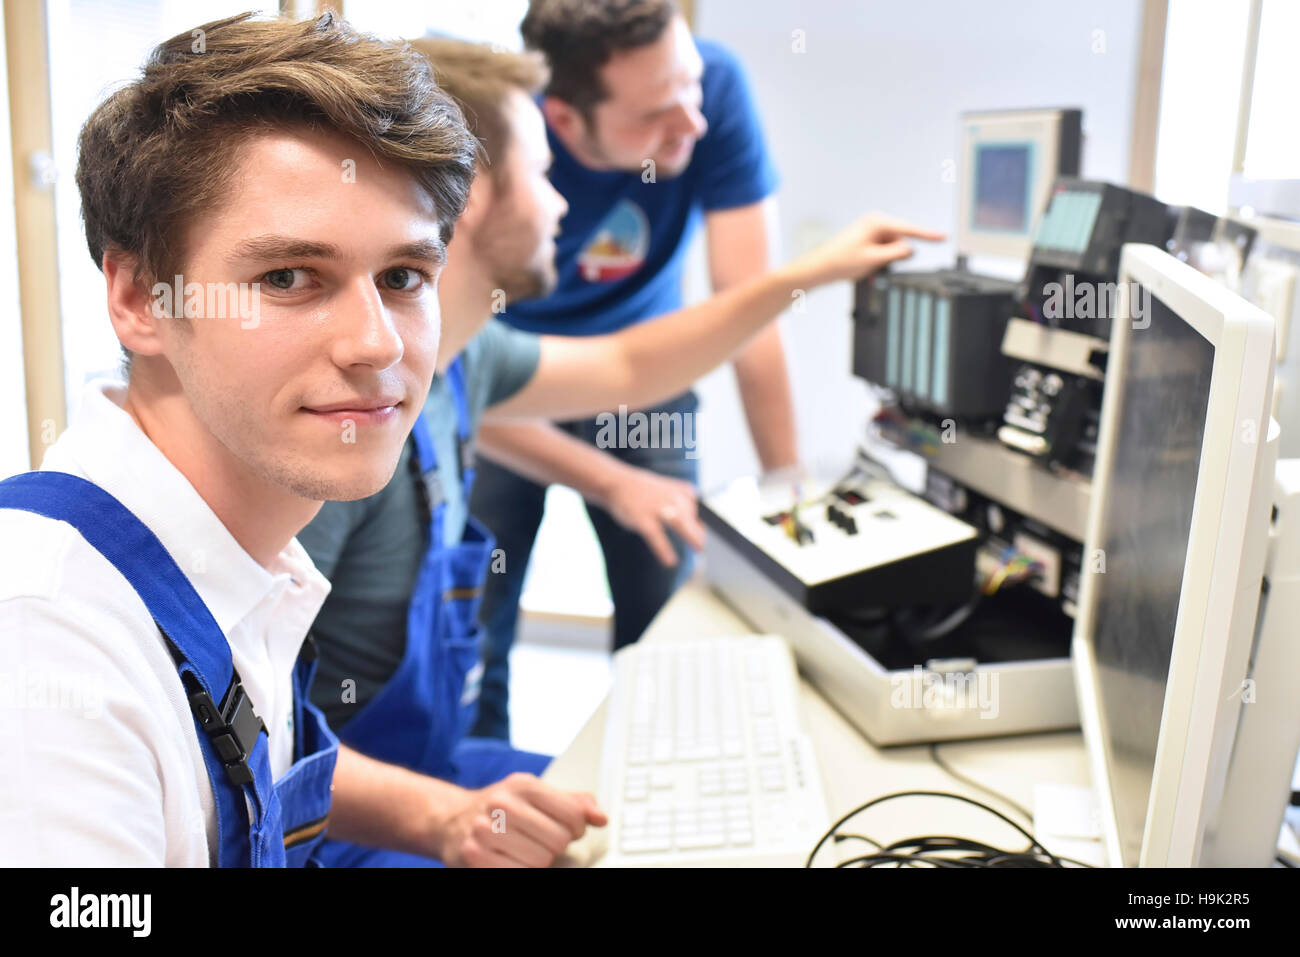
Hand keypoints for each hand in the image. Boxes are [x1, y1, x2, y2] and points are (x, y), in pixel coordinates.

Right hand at [438, 772, 606, 866]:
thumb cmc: (500, 809)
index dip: (576, 828)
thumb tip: (601, 818)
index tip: (566, 829)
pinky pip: (518, 873)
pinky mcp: (473, 856)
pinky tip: (511, 861)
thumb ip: (572, 803)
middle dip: (555, 847)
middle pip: (558, 842)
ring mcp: (485, 831)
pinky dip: (520, 870)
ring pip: (540, 863)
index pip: (574, 814)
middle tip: (540, 842)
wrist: (450, 820)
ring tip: (523, 851)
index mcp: (523, 785)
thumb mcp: (534, 795)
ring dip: (538, 862)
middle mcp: (502, 804)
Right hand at [603, 463, 704, 566]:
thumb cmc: (644, 490)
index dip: (708, 525)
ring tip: (699, 549)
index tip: (714, 539)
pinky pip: (656, 536)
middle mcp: (671, 497)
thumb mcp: (669, 490)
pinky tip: (671, 561)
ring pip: (679, 523)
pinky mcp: (642, 518)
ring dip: (691, 537)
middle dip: (702, 532)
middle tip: (708, 547)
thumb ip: (685, 504)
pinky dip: (664, 550)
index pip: (701, 510)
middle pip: (693, 516)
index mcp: (681, 491)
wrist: (615, 483)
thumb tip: (702, 527)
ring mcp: (656, 507)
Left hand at [788, 213, 944, 286]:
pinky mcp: (868, 242)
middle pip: (900, 243)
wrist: (819, 268)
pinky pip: (882, 255)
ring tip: (866, 270)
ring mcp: (871, 233)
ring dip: (883, 264)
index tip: (944, 237)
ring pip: (891, 252)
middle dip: (892, 259)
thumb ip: (896, 254)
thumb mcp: (874, 260)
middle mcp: (876, 224)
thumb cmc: (840, 261)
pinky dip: (877, 265)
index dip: (928, 235)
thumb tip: (910, 249)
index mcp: (878, 222)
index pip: (909, 230)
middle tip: (875, 267)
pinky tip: (865, 272)